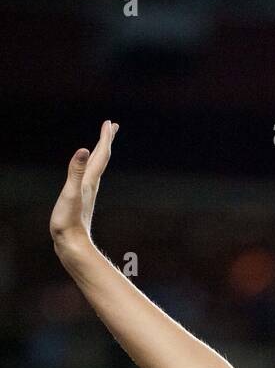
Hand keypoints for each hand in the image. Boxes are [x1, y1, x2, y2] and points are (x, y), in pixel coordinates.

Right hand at [50, 119, 117, 250]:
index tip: (110, 122)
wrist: (71, 244)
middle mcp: (91, 185)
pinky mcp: (81, 201)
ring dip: (100, 154)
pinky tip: (88, 174)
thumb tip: (85, 149)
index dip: (105, 138)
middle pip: (102, 159)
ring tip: (102, 145)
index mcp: (90, 180)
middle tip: (112, 126)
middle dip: (106, 141)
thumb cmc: (69, 220)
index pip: (101, 155)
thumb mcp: (70, 192)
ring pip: (97, 169)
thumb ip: (76, 171)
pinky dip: (90, 169)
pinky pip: (88, 179)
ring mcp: (87, 193)